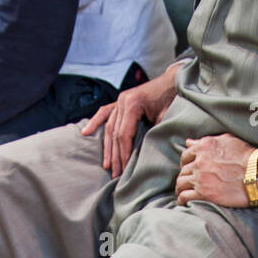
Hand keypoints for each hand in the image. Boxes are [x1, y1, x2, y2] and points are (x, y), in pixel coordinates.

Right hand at [81, 61, 179, 176]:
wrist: (172, 83)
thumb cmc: (171, 100)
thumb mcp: (166, 117)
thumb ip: (155, 131)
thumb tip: (146, 152)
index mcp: (133, 104)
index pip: (124, 134)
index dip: (123, 153)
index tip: (124, 169)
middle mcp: (123, 101)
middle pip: (115, 134)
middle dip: (115, 156)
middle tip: (115, 174)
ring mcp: (120, 101)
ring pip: (109, 127)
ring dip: (107, 148)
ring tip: (107, 166)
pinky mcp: (120, 102)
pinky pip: (104, 113)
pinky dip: (95, 122)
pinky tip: (85, 132)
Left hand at [175, 135, 256, 207]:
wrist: (257, 173)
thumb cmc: (246, 156)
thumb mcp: (226, 140)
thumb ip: (206, 141)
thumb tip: (188, 141)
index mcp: (204, 146)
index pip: (185, 155)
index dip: (186, 163)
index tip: (189, 170)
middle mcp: (199, 161)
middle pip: (183, 170)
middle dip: (184, 177)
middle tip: (188, 184)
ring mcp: (200, 178)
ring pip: (180, 183)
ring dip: (180, 189)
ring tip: (183, 194)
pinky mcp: (204, 193)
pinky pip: (185, 197)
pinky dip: (182, 200)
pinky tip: (184, 202)